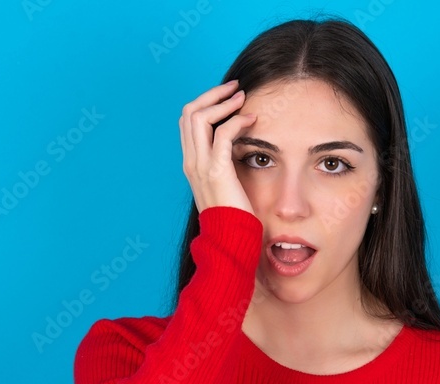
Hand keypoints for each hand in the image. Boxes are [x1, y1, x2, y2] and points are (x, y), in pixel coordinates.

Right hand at [179, 80, 257, 214]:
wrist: (229, 239)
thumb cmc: (233, 215)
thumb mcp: (225, 185)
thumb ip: (225, 164)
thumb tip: (239, 146)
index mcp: (191, 163)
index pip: (187, 122)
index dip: (206, 103)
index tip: (228, 97)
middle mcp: (191, 162)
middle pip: (189, 113)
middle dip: (212, 94)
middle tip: (235, 88)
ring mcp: (200, 166)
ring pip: (199, 117)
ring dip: (222, 102)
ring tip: (242, 98)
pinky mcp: (217, 171)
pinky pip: (223, 134)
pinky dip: (236, 121)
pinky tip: (251, 120)